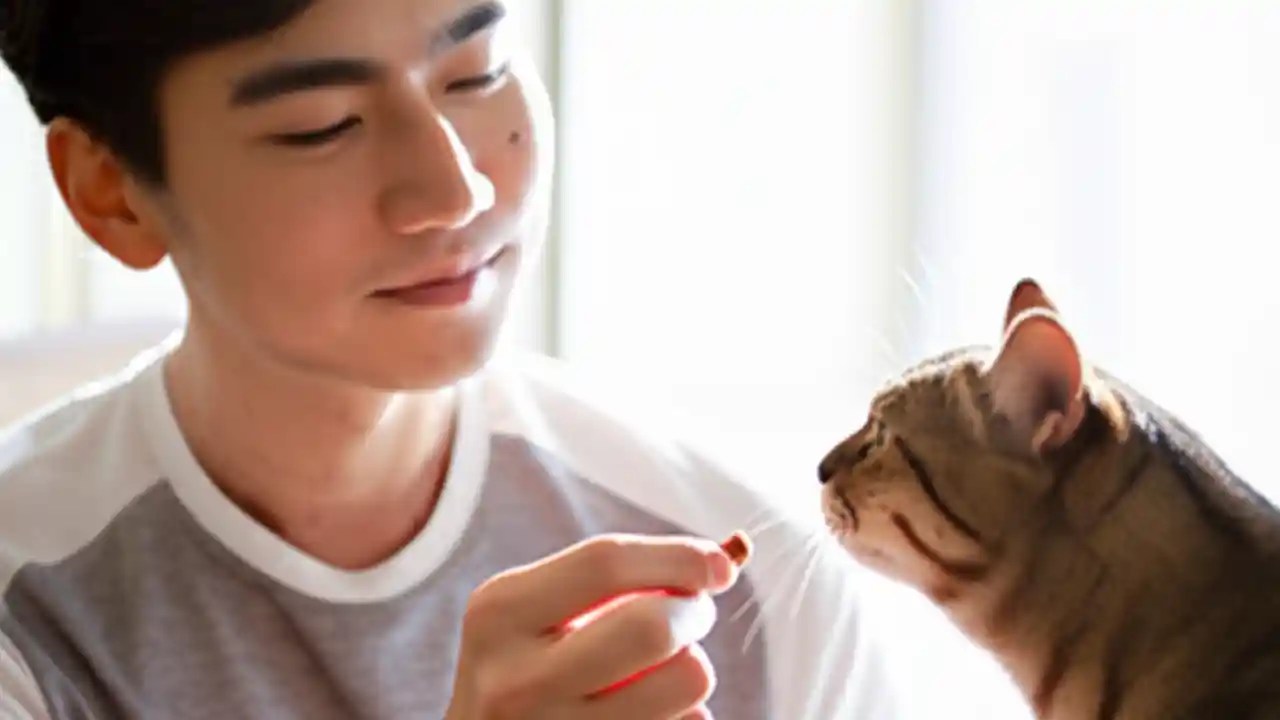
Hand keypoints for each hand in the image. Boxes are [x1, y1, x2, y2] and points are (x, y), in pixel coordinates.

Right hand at [443, 533, 742, 719]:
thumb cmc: (530, 662)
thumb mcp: (538, 609)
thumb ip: (616, 577)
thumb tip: (727, 556)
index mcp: (501, 612)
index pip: (605, 562)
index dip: (677, 556)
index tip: (718, 565)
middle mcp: (516, 679)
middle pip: (651, 628)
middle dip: (694, 612)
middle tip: (694, 613)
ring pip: (683, 684)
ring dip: (692, 667)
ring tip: (664, 668)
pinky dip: (685, 713)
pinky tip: (650, 711)